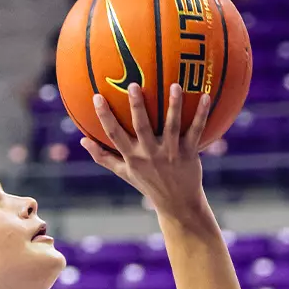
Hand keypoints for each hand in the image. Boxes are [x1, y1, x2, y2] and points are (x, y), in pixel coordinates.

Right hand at [80, 84, 213, 219]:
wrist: (178, 204)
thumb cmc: (149, 184)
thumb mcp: (124, 173)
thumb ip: (104, 157)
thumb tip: (82, 140)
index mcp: (133, 157)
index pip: (114, 135)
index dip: (104, 116)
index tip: (97, 97)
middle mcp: (150, 154)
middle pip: (142, 127)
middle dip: (137, 106)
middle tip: (133, 84)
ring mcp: (171, 153)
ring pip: (172, 125)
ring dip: (173, 105)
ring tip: (174, 85)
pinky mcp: (189, 153)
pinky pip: (196, 130)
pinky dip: (201, 114)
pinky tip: (206, 96)